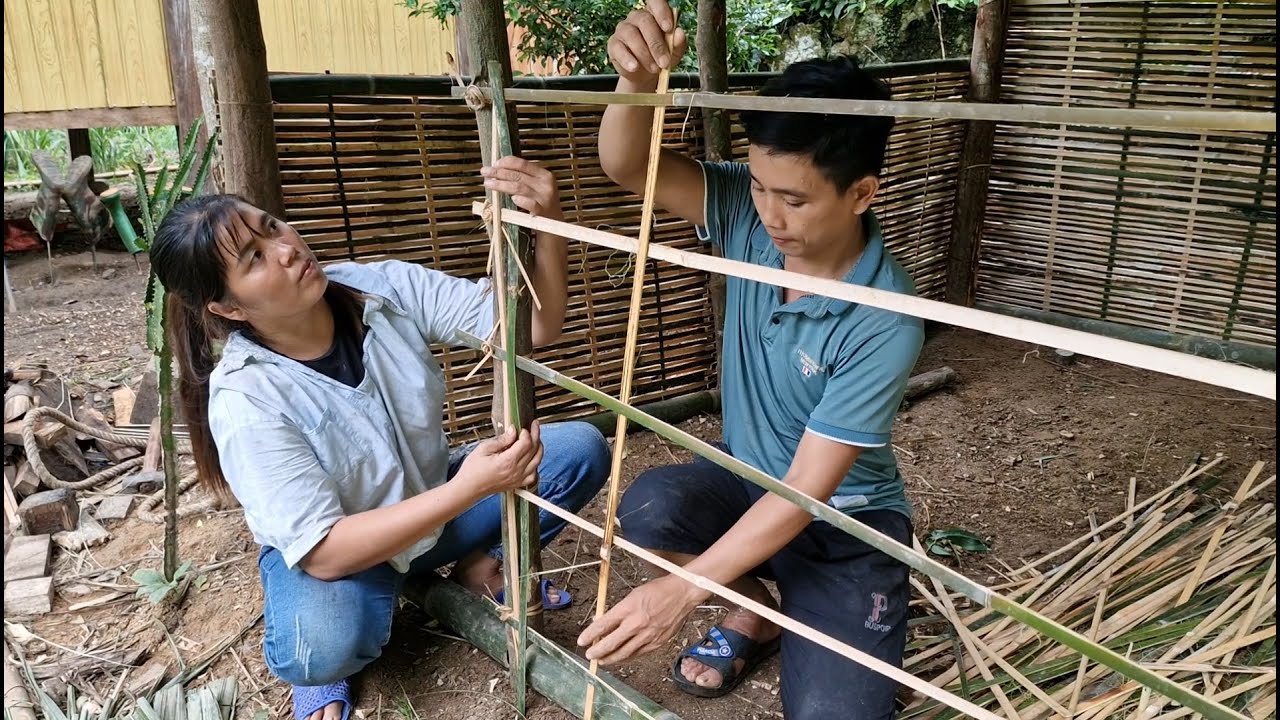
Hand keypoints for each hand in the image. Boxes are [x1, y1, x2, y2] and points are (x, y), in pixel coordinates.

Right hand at [456, 420, 543, 496]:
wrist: (469, 487)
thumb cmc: (473, 470)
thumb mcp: (484, 448)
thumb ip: (501, 440)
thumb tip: (513, 430)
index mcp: (508, 461)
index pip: (526, 443)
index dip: (527, 432)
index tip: (523, 427)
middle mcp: (516, 471)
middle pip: (534, 449)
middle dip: (535, 435)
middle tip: (534, 426)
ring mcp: (518, 478)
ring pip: (537, 460)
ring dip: (538, 448)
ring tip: (535, 439)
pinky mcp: (517, 484)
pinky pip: (534, 474)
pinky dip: (536, 464)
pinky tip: (531, 458)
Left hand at [481, 156, 562, 219]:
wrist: (555, 224)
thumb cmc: (541, 204)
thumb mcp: (537, 187)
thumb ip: (523, 178)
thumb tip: (498, 169)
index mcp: (544, 175)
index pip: (522, 164)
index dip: (506, 162)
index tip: (494, 164)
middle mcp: (545, 185)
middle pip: (518, 175)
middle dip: (498, 172)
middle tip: (485, 172)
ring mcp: (545, 198)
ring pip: (519, 187)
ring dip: (501, 185)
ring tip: (488, 184)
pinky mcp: (543, 212)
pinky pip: (530, 204)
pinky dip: (521, 200)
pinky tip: (512, 199)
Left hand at [576, 575, 702, 664]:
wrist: (682, 594)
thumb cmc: (658, 591)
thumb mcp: (633, 595)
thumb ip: (618, 611)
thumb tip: (603, 623)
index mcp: (628, 608)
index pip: (603, 625)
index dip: (590, 635)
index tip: (582, 640)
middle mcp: (636, 624)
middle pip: (611, 643)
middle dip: (597, 651)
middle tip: (589, 655)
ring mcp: (648, 635)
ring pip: (624, 653)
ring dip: (610, 659)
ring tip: (602, 660)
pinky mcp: (657, 643)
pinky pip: (638, 654)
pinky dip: (627, 657)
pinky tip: (621, 658)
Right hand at [607, 1, 688, 83]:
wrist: (645, 75)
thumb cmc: (660, 57)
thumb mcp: (674, 52)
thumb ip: (678, 42)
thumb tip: (680, 33)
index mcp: (654, 13)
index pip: (655, 2)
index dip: (661, 11)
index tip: (669, 28)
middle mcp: (637, 17)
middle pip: (645, 21)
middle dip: (656, 44)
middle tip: (664, 62)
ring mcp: (623, 29)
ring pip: (632, 35)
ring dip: (645, 54)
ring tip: (654, 68)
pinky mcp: (614, 43)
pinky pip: (619, 48)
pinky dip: (627, 59)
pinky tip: (635, 67)